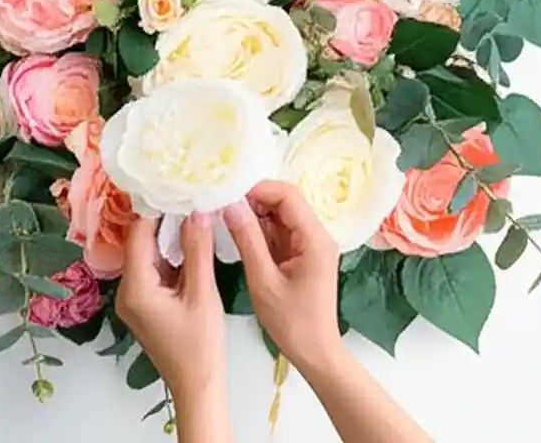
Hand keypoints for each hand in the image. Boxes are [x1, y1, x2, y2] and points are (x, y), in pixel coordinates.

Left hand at [116, 213, 225, 400]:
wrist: (198, 387)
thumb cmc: (200, 348)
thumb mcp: (202, 294)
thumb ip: (197, 250)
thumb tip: (198, 211)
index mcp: (135, 288)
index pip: (138, 234)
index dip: (156, 209)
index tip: (175, 187)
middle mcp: (126, 291)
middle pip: (140, 243)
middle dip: (163, 221)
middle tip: (186, 196)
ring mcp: (134, 300)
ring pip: (147, 256)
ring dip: (167, 237)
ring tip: (192, 213)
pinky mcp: (145, 305)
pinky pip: (153, 270)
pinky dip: (169, 257)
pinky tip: (189, 243)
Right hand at [222, 181, 341, 371]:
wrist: (315, 351)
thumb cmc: (291, 322)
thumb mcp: (263, 280)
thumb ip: (247, 239)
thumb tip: (230, 205)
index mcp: (314, 239)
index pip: (287, 194)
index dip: (257, 189)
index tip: (227, 195)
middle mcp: (318, 235)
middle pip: (285, 200)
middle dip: (253, 200)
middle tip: (222, 208)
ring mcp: (311, 244)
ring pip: (281, 214)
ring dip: (255, 215)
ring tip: (226, 222)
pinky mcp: (303, 254)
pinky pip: (280, 230)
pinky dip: (260, 230)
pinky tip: (240, 237)